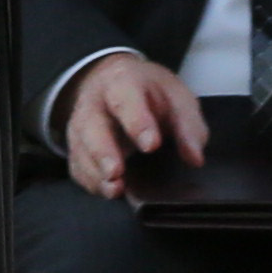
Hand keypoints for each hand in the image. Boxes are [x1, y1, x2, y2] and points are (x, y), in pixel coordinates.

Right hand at [60, 54, 206, 200]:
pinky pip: (78, 167)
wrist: (116, 82)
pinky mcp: (77, 149)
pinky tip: (107, 190)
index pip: (126, 99)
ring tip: (115, 189)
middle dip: (103, 151)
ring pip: (80, 149)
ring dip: (95, 172)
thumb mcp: (176, 97)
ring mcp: (81, 126)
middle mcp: (95, 103)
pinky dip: (91, 182)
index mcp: (123, 81)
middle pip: (92, 125)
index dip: (137, 122)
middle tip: (117, 173)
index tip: (152, 144)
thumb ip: (188, 125)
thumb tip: (194, 157)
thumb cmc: (148, 92)